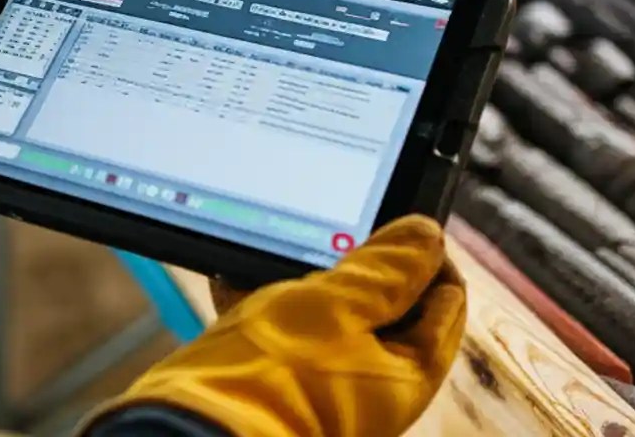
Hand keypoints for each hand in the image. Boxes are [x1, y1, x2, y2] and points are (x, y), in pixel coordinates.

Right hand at [90, 216, 465, 435]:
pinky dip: (263, 297)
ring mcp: (322, 382)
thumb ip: (390, 268)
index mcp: (407, 371)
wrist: (189, 431)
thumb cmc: (273, 379)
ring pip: (328, 311)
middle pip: (387, 304)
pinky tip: (234, 271)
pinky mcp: (275, 379)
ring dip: (306, 275)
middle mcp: (370, 381)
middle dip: (360, 260)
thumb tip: (427, 236)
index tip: (399, 220)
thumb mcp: (341, 306)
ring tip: (280, 246)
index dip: (426, 252)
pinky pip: (280, 327)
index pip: (444, 299)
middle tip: (335, 229)